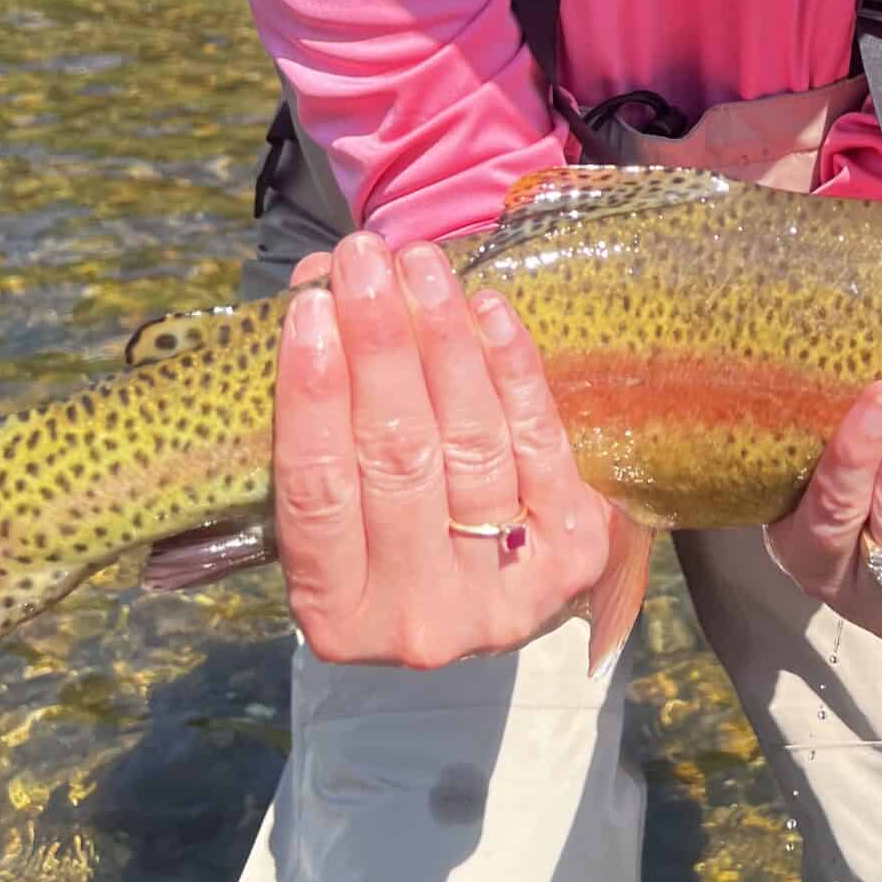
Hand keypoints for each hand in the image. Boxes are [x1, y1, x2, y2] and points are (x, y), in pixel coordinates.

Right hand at [272, 231, 612, 665]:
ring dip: (446, 341)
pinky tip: (488, 311)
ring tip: (421, 266)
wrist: (489, 589)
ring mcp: (503, 598)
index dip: (313, 393)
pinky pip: (540, 445)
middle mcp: (420, 623)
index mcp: (335, 617)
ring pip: (472, 444)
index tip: (309, 305)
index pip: (316, 491)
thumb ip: (317, 407)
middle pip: (398, 459)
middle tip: (366, 258)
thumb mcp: (333, 498)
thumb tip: (316, 285)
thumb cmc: (383, 528)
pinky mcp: (572, 561)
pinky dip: (513, 371)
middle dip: (381, 344)